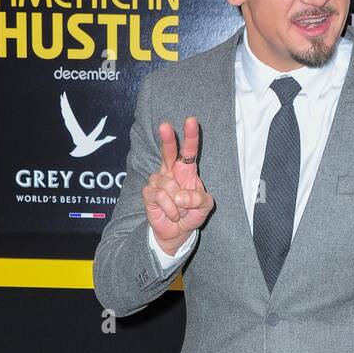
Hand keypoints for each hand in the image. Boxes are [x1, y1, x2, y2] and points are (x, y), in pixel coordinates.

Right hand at [143, 116, 214, 251]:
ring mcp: (158, 181)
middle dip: (167, 139)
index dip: (190, 136)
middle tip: (166, 126)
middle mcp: (170, 171)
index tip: (191, 120)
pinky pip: (161, 197)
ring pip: (168, 185)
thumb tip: (181, 195)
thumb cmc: (191, 213)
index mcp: (186, 169)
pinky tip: (173, 214)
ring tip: (180, 210)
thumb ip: (200, 199)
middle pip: (168, 152)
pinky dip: (171, 209)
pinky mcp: (149, 193)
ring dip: (179, 203)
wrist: (177, 232)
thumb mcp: (205, 207)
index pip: (189, 150)